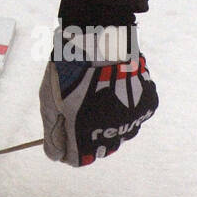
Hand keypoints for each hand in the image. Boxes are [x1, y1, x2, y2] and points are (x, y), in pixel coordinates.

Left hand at [39, 26, 158, 165]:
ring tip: (98, 95)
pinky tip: (115, 88)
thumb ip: (52, 132)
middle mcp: (113, 132)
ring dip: (109, 121)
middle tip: (79, 108)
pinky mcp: (147, 105)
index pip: (77, 159)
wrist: (99, 37)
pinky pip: (135, 116)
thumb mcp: (48, 99)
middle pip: (99, 148)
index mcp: (85, 134)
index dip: (67, 147)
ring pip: (119, 132)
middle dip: (87, 135)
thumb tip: (56, 156)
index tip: (64, 133)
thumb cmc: (68, 67)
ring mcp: (133, 119)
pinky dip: (125, 107)